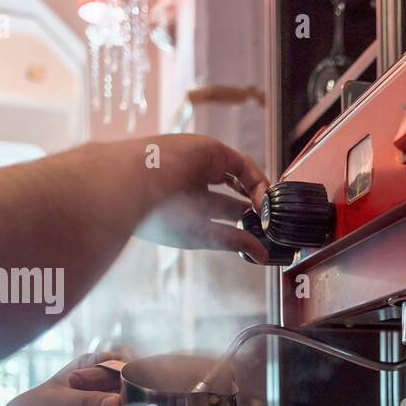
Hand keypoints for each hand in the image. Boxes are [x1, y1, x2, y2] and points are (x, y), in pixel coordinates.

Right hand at [126, 134, 270, 259]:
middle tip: (273, 228)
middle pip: (233, 198)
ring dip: (259, 197)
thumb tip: (263, 256)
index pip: (220, 216)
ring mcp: (201, 165)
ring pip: (241, 179)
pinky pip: (243, 165)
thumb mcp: (202, 234)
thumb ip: (235, 241)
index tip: (261, 241)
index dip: (243, 227)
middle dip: (254, 213)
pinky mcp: (210, 150)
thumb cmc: (159, 216)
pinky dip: (258, 182)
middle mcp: (192, 184)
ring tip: (271, 216)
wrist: (132, 184)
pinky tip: (264, 201)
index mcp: (183, 206)